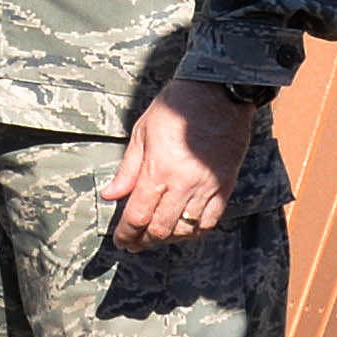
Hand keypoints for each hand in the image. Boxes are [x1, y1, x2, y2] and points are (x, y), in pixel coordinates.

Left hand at [101, 78, 256, 252]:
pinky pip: (210, 220)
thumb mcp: (142, 133)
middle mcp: (183, 184)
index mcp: (158, 170)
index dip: (126, 233)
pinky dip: (194, 231)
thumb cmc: (176, 107)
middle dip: (144, 240)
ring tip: (155, 237)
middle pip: (160, 228)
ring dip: (168, 238)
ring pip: (185, 229)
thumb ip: (127, 170)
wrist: (219, 93)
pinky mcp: (225, 186)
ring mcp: (207, 187)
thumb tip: (110, 195)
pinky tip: (183, 230)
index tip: (120, 240)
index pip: (138, 215)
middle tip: (134, 243)